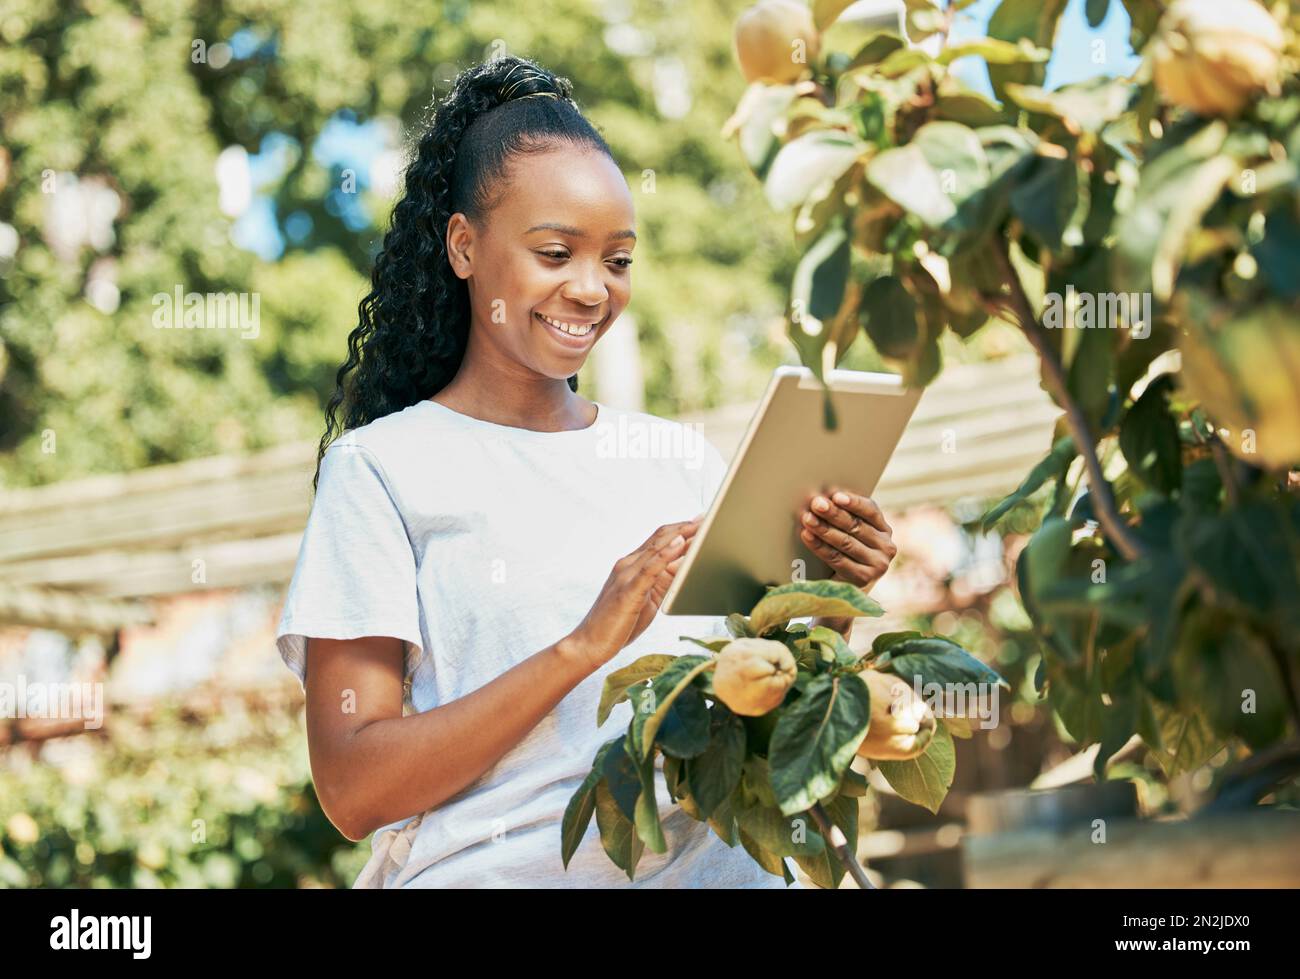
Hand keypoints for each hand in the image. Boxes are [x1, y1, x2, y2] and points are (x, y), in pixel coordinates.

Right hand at [564, 514, 703, 670]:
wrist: (589, 644)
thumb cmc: (618, 625)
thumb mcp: (646, 600)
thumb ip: (661, 583)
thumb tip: (683, 571)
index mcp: (631, 566)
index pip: (658, 539)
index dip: (680, 528)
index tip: (700, 521)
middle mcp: (627, 564)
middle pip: (660, 537)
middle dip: (686, 527)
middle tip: (708, 518)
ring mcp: (626, 575)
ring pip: (657, 547)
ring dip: (682, 534)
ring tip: (701, 526)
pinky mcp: (628, 590)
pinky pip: (649, 568)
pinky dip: (666, 553)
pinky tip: (681, 544)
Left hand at [797, 488, 896, 591]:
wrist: (848, 587)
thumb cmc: (847, 551)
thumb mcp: (853, 533)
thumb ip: (846, 516)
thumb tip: (824, 497)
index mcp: (884, 529)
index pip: (871, 511)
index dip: (853, 502)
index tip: (836, 496)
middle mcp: (886, 547)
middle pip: (855, 526)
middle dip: (833, 513)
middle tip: (816, 504)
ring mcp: (877, 565)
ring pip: (845, 542)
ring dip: (824, 529)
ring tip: (808, 519)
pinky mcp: (864, 579)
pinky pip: (836, 558)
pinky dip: (819, 546)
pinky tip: (807, 536)